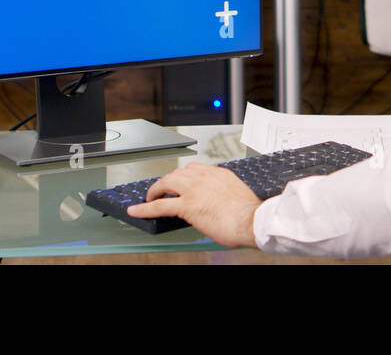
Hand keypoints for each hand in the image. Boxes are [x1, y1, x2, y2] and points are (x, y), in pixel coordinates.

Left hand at [127, 163, 261, 248]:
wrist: (253, 220)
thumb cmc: (250, 213)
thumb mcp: (238, 195)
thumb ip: (224, 194)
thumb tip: (218, 203)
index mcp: (219, 174)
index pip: (196, 169)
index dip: (185, 177)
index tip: (182, 183)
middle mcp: (206, 177)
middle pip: (179, 172)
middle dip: (168, 181)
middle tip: (162, 189)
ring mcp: (195, 190)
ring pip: (167, 183)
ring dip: (156, 190)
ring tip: (149, 198)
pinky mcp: (187, 205)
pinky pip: (160, 205)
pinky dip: (145, 208)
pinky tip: (137, 210)